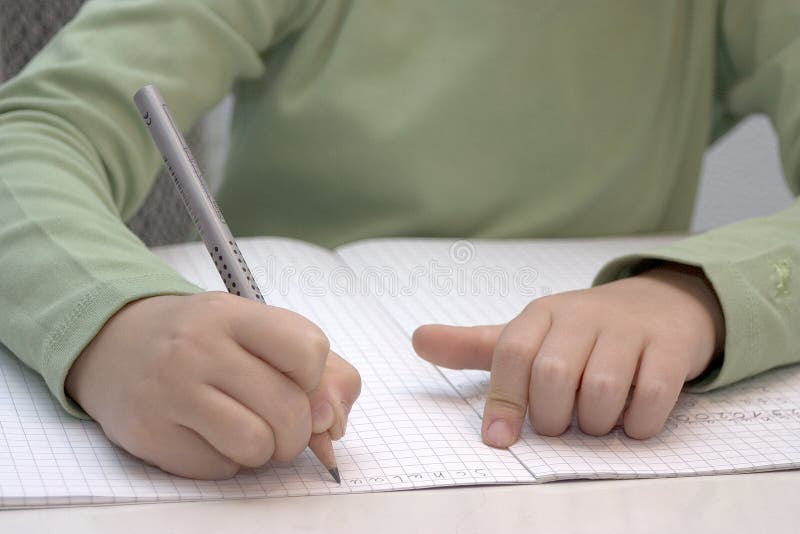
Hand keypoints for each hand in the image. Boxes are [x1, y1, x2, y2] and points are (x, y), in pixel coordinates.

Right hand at [65, 292, 360, 478]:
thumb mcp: (256, 330)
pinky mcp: (150, 435)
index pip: (308, 349)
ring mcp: (170, 392)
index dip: (314, 377)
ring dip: (266, 449)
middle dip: (299, 429)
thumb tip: (333, 424)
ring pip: (258, 446)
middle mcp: (198, 347)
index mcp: (232, 314)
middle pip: (290, 409)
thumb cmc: (204, 340)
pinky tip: (210, 435)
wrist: (115, 345)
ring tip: (248, 428)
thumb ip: (319, 371)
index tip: (295, 379)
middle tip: (281, 421)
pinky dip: (228, 460)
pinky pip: (221, 468)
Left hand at [413, 263, 723, 444]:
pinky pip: (650, 396)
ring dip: (594, 423)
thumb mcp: (528, 333)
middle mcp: (582, 316)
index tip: (498, 440)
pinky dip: (637, 422)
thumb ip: (474, 346)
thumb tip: (417, 340)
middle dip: (552, 417)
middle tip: (560, 424)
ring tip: (595, 421)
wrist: (659, 305)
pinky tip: (631, 420)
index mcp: (541, 314)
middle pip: (553, 375)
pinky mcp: (669, 348)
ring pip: (600, 390)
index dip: (502, 400)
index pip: (511, 353)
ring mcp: (628, 330)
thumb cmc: (580, 331)